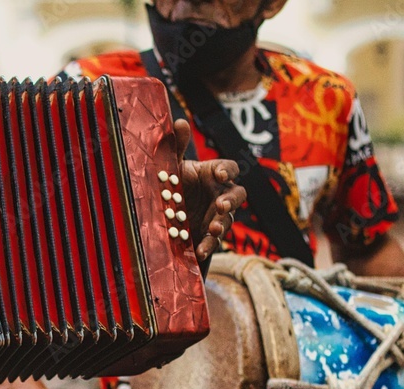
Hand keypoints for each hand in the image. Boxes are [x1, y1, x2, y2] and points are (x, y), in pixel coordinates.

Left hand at [174, 119, 246, 261]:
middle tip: (221, 205)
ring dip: (221, 225)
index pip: (230, 168)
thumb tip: (179, 122)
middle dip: (231, 200)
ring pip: (228, 219)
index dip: (228, 170)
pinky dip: (209, 245)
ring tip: (211, 230)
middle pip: (237, 194)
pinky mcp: (210, 234)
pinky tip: (200, 251)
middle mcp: (221, 193)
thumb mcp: (173, 167)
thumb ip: (178, 146)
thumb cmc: (174, 183)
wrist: (166, 212)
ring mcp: (218, 215)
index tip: (220, 174)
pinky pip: (215, 240)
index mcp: (214, 173)